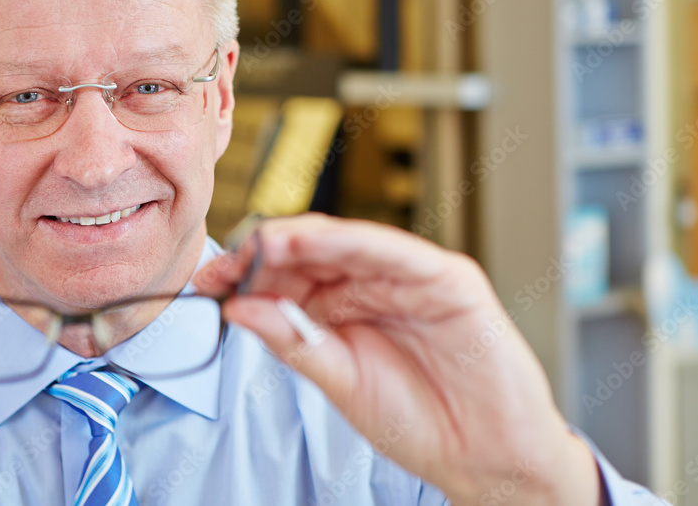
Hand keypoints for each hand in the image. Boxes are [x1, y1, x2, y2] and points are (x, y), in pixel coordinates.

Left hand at [195, 214, 601, 505]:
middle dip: (266, 252)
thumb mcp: (340, 381)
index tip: (209, 280)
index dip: (249, 272)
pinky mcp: (449, 280)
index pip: (291, 275)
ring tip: (262, 243)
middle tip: (227, 262)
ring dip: (304, 239)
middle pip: (314, 252)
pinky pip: (397, 252)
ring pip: (350, 243)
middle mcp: (376, 284)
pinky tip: (318, 243)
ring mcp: (412, 278)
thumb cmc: (420, 422)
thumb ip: (294, 340)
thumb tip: (238, 306)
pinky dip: (355, 243)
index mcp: (348, 306)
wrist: (488, 458)